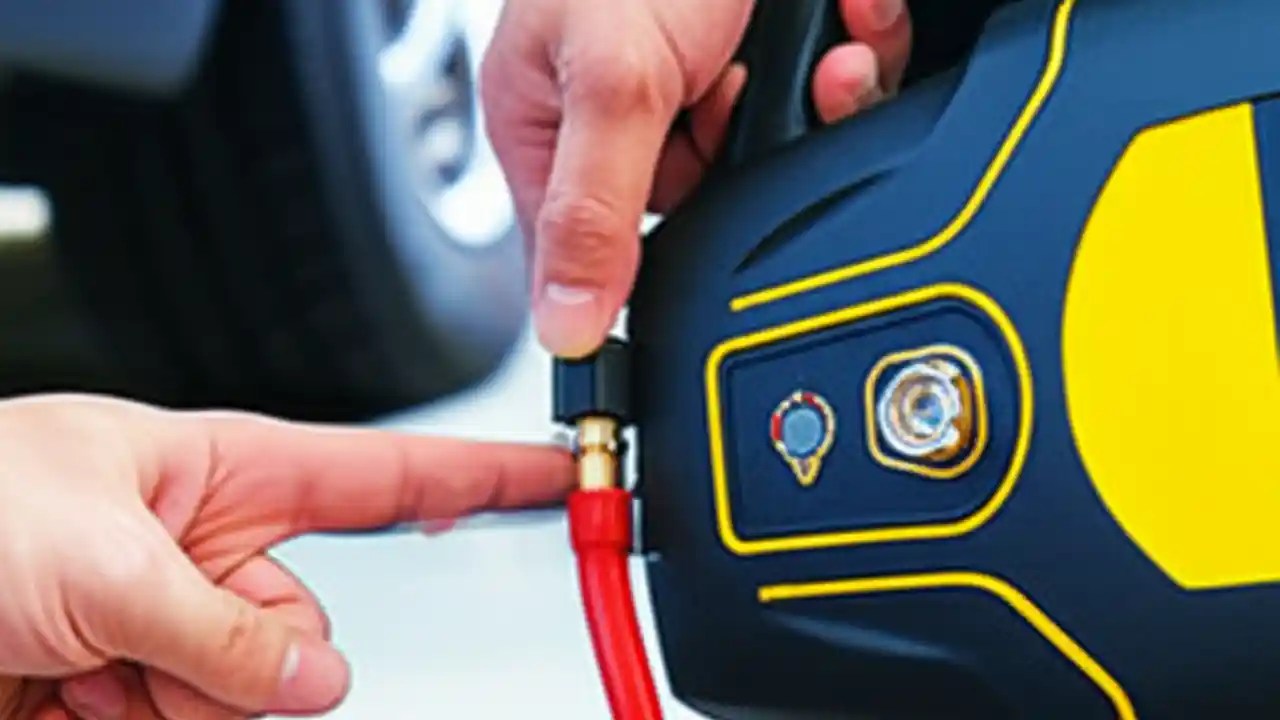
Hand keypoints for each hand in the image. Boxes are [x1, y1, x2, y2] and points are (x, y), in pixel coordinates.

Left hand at [0, 395, 572, 718]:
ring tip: (85, 668)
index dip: (476, 474)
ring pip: (250, 696)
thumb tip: (318, 677)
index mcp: (214, 471)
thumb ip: (228, 625)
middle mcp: (199, 549)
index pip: (380, 473)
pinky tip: (73, 694)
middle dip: (251, 657)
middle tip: (160, 650)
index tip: (552, 476)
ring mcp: (163, 624)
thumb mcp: (100, 558)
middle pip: (308, 626)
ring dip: (177, 703)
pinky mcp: (124, 688)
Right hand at [483, 0, 913, 357]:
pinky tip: (845, 17)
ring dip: (820, 102)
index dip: (650, 273)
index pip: (593, 253)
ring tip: (822, 55)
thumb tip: (565, 323)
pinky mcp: (768, 57)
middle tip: (763, 111)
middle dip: (756, 163)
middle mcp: (629, 119)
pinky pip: (826, 95)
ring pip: (779, 154)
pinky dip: (854, 53)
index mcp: (554, 135)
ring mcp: (706, 86)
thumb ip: (592, 208)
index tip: (700, 281)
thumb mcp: (611, 79)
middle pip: (708, 207)